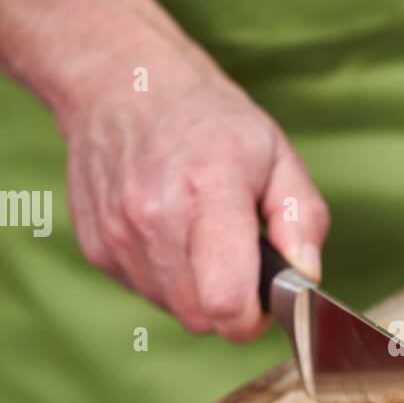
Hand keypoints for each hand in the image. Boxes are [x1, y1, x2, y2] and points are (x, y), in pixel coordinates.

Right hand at [58, 49, 328, 339]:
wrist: (124, 83)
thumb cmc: (209, 119)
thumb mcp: (277, 154)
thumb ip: (301, 219)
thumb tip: (307, 277)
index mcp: (208, 193)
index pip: (226, 303)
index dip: (252, 319)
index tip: (264, 299)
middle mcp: (154, 218)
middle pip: (200, 318)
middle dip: (227, 303)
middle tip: (237, 260)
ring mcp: (118, 234)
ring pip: (171, 309)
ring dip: (194, 289)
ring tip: (200, 235)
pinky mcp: (95, 245)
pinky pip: (143, 290)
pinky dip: (163, 276)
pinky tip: (169, 231)